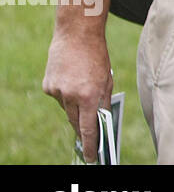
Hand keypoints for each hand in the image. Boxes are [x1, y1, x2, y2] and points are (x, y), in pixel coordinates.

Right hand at [43, 30, 113, 155]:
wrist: (76, 34)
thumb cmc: (96, 55)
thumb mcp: (107, 78)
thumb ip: (104, 100)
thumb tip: (102, 120)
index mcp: (89, 95)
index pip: (88, 128)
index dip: (91, 144)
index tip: (92, 156)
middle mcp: (71, 96)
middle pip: (76, 121)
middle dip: (82, 128)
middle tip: (88, 134)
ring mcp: (57, 92)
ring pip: (67, 108)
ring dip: (75, 104)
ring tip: (81, 87)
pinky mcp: (47, 86)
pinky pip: (58, 97)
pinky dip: (65, 93)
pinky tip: (71, 78)